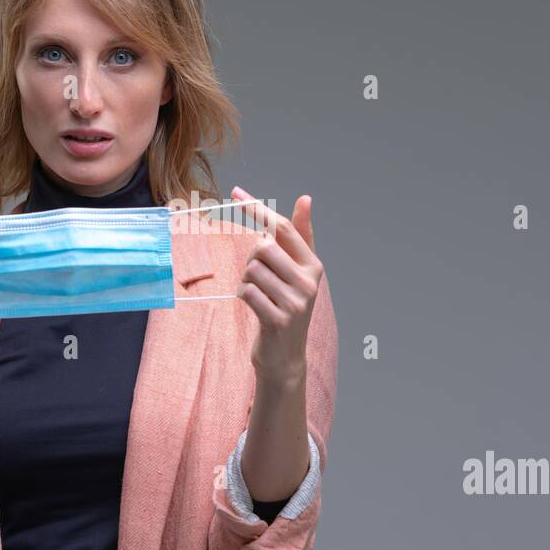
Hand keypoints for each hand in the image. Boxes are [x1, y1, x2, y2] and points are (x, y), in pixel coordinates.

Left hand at [231, 186, 323, 384]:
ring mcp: (296, 302)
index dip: (258, 209)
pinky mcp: (279, 319)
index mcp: (314, 265)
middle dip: (251, 258)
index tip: (236, 193)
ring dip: (245, 280)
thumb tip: (306, 198)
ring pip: (252, 269)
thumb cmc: (287, 305)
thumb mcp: (297, 271)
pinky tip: (253, 306)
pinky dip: (243, 295)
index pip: (283, 227)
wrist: (285, 356)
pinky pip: (247, 291)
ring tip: (257, 295)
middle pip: (263, 247)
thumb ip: (300, 235)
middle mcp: (309, 281)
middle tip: (257, 277)